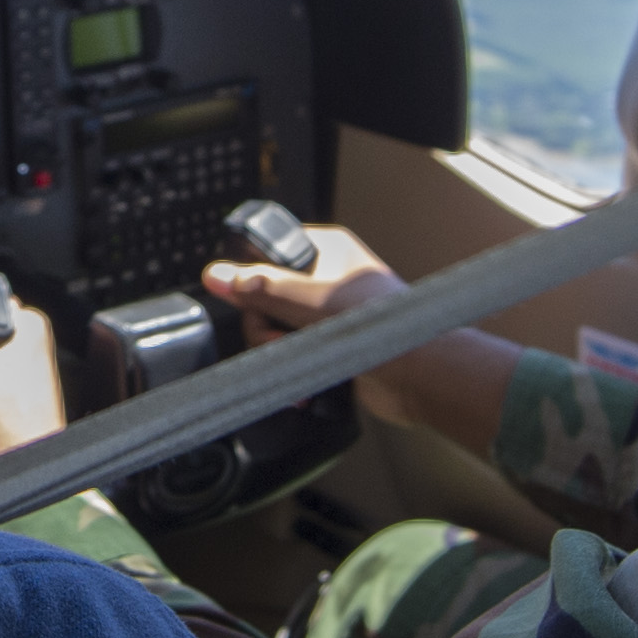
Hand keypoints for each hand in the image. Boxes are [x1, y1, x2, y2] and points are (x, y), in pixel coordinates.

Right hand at [203, 221, 517, 443]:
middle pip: (264, 300)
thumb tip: (216, 275)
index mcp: (326, 251)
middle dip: (265, 327)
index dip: (253, 278)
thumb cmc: (382, 327)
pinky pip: (292, 359)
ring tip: (298, 363)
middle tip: (282, 338)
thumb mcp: (309, 301)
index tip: (249, 298)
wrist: (421, 376)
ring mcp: (326, 319)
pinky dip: (292, 374)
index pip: (268, 253)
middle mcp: (325, 281)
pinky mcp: (329, 352)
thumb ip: (260, 288)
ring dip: (278, 355)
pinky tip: (301, 385)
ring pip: (275, 333)